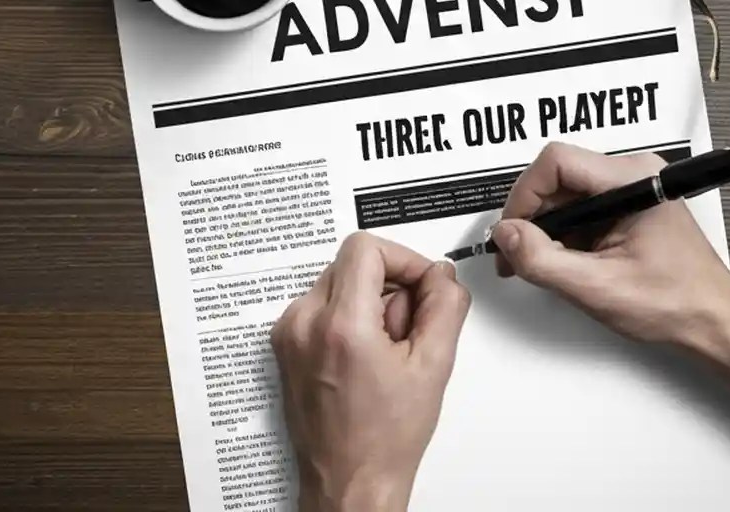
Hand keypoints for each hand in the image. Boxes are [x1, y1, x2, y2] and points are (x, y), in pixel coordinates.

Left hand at [271, 232, 470, 511]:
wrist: (348, 482)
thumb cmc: (383, 440)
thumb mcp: (432, 366)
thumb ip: (444, 307)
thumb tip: (442, 276)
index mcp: (340, 325)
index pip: (365, 247)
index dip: (403, 259)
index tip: (421, 283)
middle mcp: (304, 323)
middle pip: (352, 264)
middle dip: (389, 286)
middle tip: (408, 329)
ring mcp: (289, 334)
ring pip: (338, 284)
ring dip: (369, 304)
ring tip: (387, 351)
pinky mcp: (285, 345)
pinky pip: (321, 308)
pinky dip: (348, 319)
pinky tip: (366, 357)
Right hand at [492, 142, 729, 347]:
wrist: (712, 324)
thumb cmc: (675, 303)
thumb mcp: (597, 287)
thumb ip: (543, 260)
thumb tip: (504, 235)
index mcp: (633, 180)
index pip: (556, 162)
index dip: (524, 196)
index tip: (512, 233)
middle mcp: (633, 175)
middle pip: (557, 178)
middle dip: (531, 218)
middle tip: (515, 257)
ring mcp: (631, 191)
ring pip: (566, 196)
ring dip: (546, 231)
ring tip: (541, 267)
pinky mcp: (627, 210)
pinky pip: (581, 212)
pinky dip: (564, 238)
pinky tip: (565, 266)